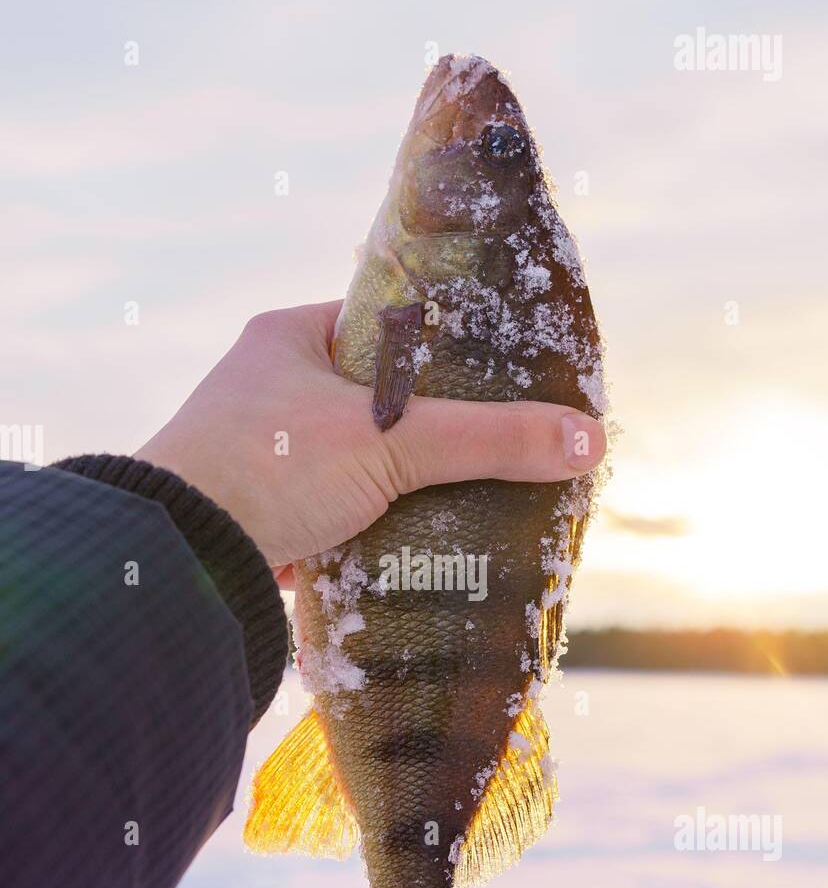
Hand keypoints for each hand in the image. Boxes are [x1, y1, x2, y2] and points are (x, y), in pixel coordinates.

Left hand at [135, 300, 605, 587]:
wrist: (178, 561)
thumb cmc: (270, 469)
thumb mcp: (390, 442)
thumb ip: (489, 438)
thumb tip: (588, 439)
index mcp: (289, 339)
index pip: (384, 326)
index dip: (444, 349)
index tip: (497, 375)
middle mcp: (268, 388)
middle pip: (375, 400)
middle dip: (428, 428)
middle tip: (491, 444)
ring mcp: (260, 455)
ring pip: (354, 460)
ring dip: (400, 482)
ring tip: (468, 494)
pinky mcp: (261, 516)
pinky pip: (333, 511)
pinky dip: (370, 526)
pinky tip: (417, 541)